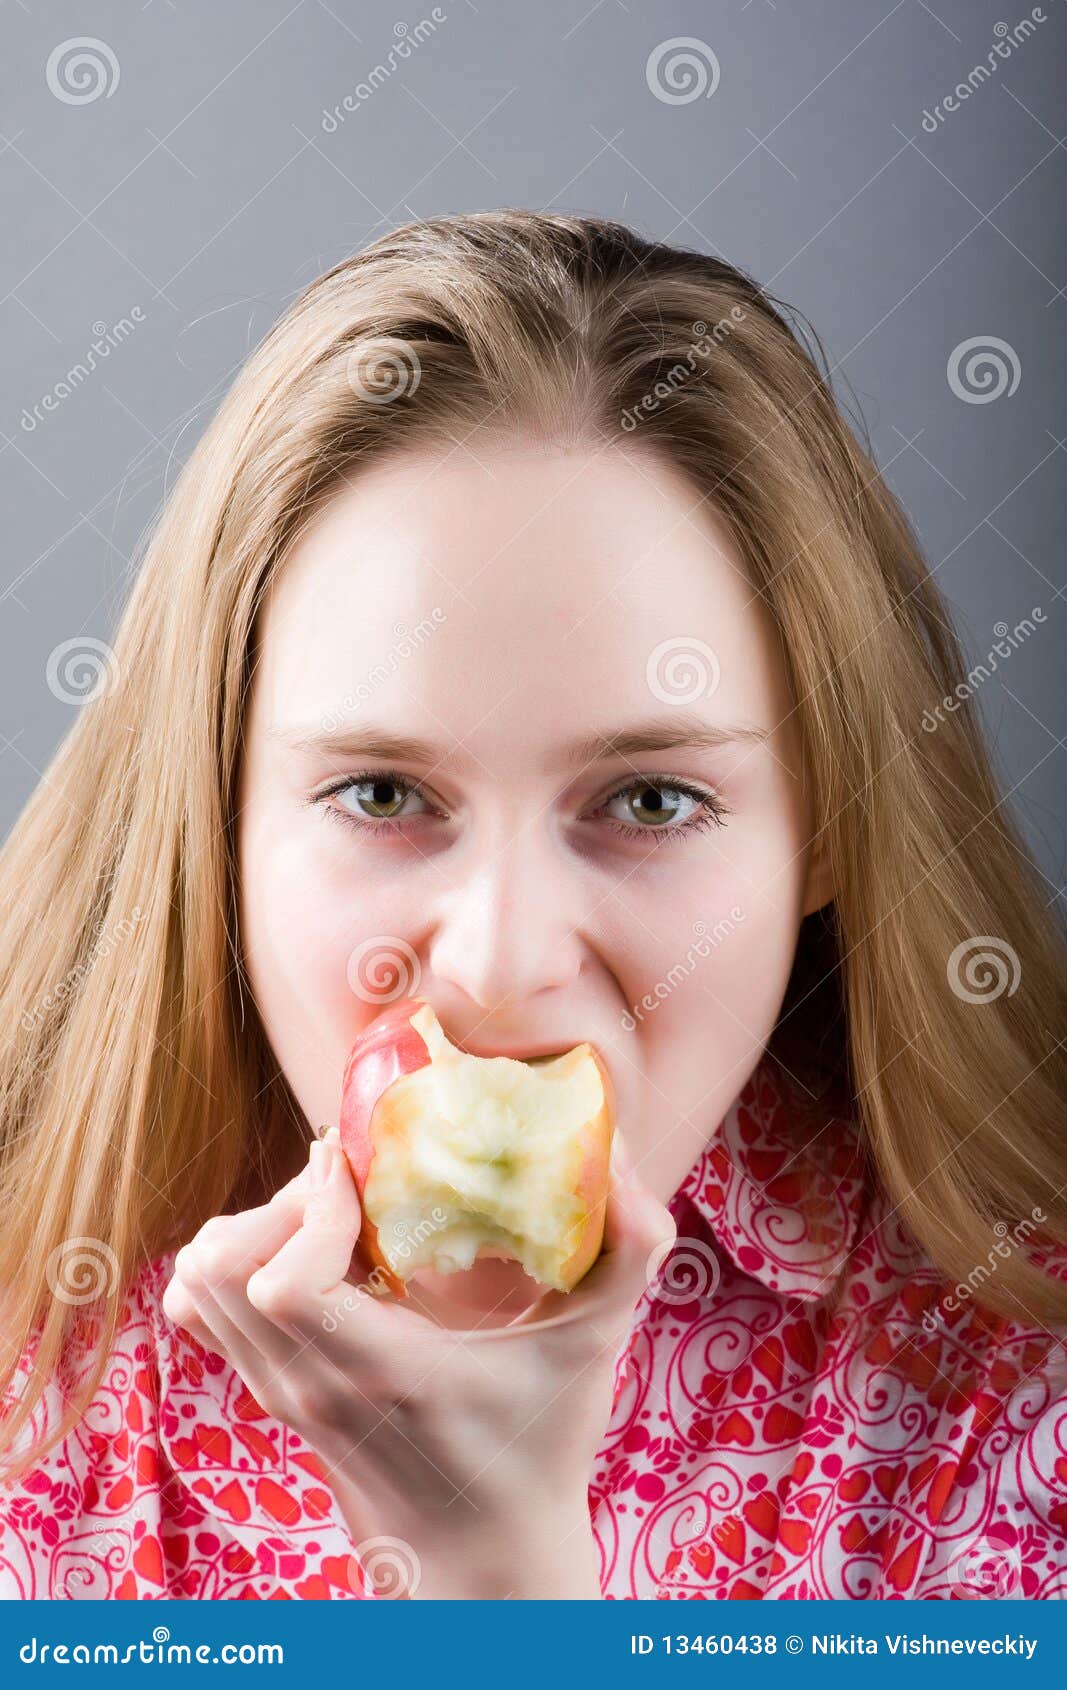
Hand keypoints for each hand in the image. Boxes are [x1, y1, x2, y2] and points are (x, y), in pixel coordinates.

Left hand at [160, 1127, 676, 1597]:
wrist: (482, 1559)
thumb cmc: (539, 1449)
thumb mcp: (594, 1349)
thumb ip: (629, 1250)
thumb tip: (624, 1155)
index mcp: (385, 1371)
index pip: (283, 1280)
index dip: (310, 1207)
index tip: (362, 1172)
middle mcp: (312, 1385)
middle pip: (225, 1263)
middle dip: (283, 1202)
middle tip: (352, 1189)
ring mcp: (281, 1393)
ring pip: (204, 1280)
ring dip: (258, 1227)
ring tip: (331, 1219)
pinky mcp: (269, 1393)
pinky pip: (204, 1310)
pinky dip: (234, 1265)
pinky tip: (306, 1257)